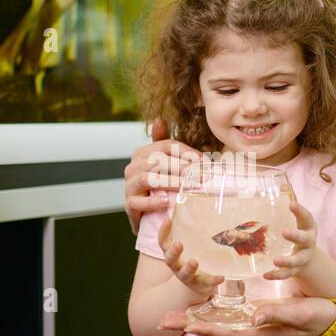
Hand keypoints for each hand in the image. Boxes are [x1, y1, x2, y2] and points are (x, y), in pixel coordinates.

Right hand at [124, 119, 201, 235]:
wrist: (147, 216)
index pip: (166, 146)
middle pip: (158, 161)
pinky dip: (154, 202)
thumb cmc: (158, 187)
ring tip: (187, 187)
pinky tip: (167, 202)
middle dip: (182, 167)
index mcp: (142, 153)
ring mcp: (129, 186)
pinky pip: (140, 201)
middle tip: (201, 175)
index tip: (205, 162)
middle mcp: (133, 167)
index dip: (187, 152)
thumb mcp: (162, 164)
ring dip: (170, 182)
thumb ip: (164, 144)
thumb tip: (158, 120)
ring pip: (149, 178)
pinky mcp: (129, 205)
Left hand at [157, 297, 335, 335]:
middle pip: (216, 331)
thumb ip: (279, 315)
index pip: (228, 333)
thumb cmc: (322, 317)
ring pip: (221, 325)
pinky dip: (212, 315)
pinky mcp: (261, 318)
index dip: (205, 329)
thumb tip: (253, 317)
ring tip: (172, 316)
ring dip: (196, 321)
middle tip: (161, 321)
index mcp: (263, 334)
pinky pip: (231, 319)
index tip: (183, 325)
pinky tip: (201, 309)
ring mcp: (257, 327)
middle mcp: (255, 332)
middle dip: (189, 326)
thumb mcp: (302, 313)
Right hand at [159, 216, 222, 294]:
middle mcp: (176, 266)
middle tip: (179, 244)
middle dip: (174, 252)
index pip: (163, 242)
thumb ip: (190, 230)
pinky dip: (213, 281)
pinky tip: (221, 277)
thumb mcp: (189, 244)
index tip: (168, 219)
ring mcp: (187, 277)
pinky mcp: (200, 285)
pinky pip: (206, 283)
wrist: (197, 284)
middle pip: (170, 259)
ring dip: (189, 267)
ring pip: (185, 274)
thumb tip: (197, 201)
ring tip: (194, 261)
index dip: (163, 232)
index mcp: (172, 254)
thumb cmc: (192, 256)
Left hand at [264, 200, 317, 280]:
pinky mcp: (295, 270)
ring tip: (275, 260)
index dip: (301, 211)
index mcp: (309, 228)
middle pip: (305, 240)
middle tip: (285, 232)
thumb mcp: (298, 222)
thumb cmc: (299, 233)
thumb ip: (291, 209)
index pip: (307, 218)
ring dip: (286, 262)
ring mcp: (302, 258)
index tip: (292, 204)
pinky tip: (265, 275)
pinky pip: (286, 274)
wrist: (308, 258)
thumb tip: (278, 185)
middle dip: (295, 236)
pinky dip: (276, 275)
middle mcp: (308, 243)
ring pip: (296, 262)